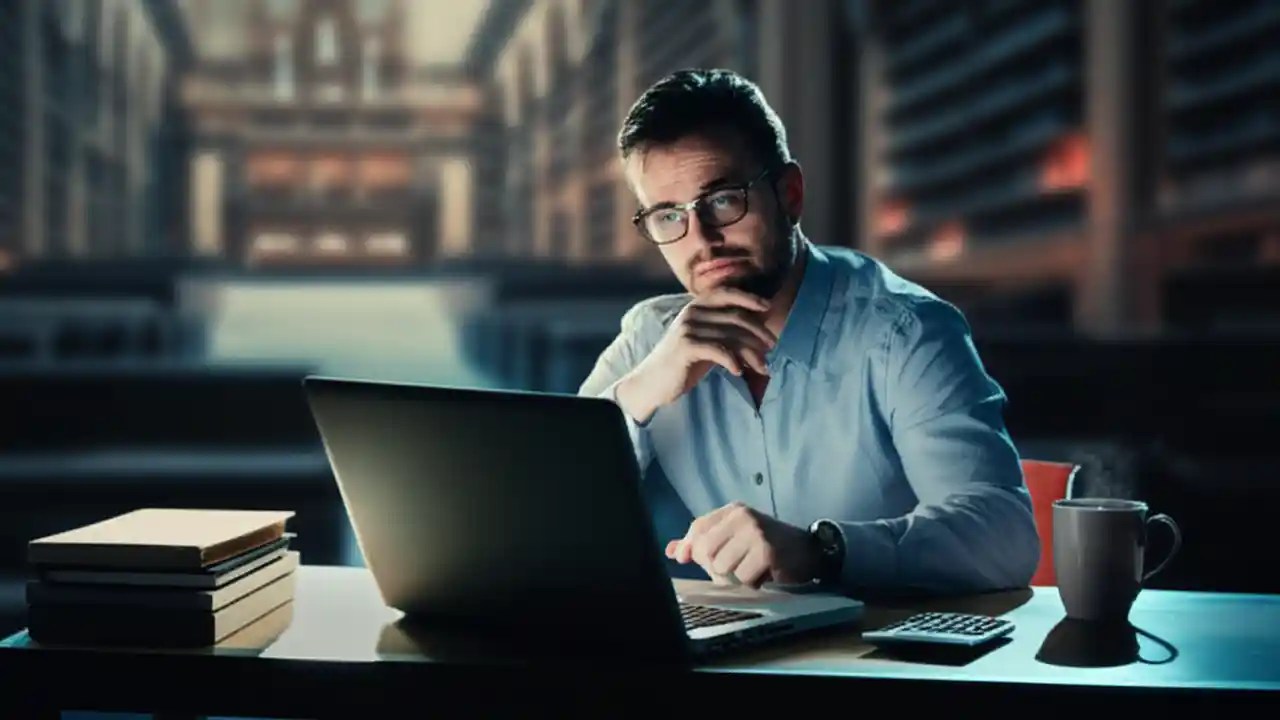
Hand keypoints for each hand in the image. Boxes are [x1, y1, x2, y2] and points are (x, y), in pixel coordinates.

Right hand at [615, 288, 776, 423]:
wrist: (652, 382)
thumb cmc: (683, 363)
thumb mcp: (705, 341)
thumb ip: (725, 332)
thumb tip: (758, 331)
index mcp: (696, 306)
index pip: (727, 293)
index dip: (749, 298)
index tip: (767, 307)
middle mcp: (691, 312)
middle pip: (735, 316)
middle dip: (758, 332)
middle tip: (772, 347)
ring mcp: (688, 328)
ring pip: (731, 336)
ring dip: (751, 354)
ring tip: (763, 367)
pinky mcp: (686, 346)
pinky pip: (719, 350)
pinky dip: (733, 361)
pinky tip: (739, 372)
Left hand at [664, 502, 819, 588]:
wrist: (809, 552)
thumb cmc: (768, 547)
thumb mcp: (735, 539)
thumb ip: (703, 543)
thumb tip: (672, 551)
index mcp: (733, 511)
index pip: (698, 528)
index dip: (690, 547)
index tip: (686, 559)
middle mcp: (742, 517)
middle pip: (705, 550)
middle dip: (715, 567)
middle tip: (734, 569)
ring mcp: (755, 532)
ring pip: (721, 566)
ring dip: (734, 578)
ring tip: (750, 571)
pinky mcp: (766, 551)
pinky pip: (742, 578)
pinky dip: (751, 584)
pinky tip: (763, 576)